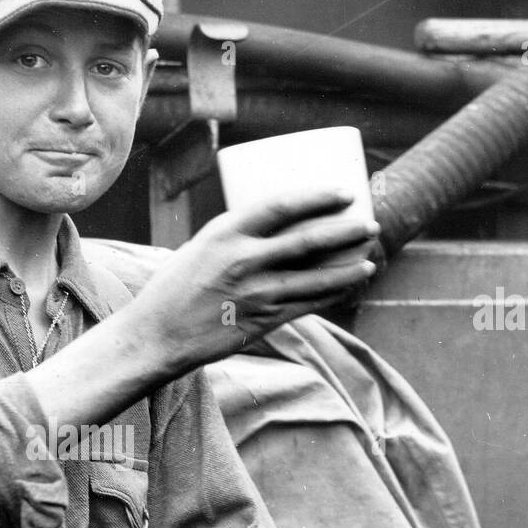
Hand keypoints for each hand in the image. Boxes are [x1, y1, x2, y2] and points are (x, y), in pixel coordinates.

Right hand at [130, 186, 379, 372]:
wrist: (157, 335)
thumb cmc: (174, 288)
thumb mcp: (201, 247)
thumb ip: (237, 238)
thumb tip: (274, 228)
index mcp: (225, 233)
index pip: (281, 205)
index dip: (318, 196)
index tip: (344, 191)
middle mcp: (243, 261)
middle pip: (308, 240)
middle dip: (346, 230)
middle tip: (369, 223)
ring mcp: (256, 293)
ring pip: (316, 277)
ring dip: (348, 267)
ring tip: (370, 256)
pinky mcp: (262, 321)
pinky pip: (307, 305)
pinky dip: (332, 294)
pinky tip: (349, 285)